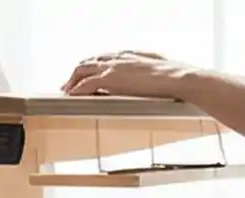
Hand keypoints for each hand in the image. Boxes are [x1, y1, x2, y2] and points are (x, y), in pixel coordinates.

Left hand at [61, 50, 199, 98]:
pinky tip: (71, 95)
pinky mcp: (110, 79)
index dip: (92, 66)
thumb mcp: (160, 68)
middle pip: (89, 62)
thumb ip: (150, 69)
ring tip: (66, 90)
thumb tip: (150, 75)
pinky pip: (86, 83)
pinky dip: (77, 88)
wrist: (177, 78)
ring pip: (83, 69)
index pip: (103, 58)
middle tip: (70, 84)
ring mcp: (113, 67)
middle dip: (77, 72)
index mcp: (129, 55)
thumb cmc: (175, 76)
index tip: (87, 74)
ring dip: (73, 80)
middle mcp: (118, 58)